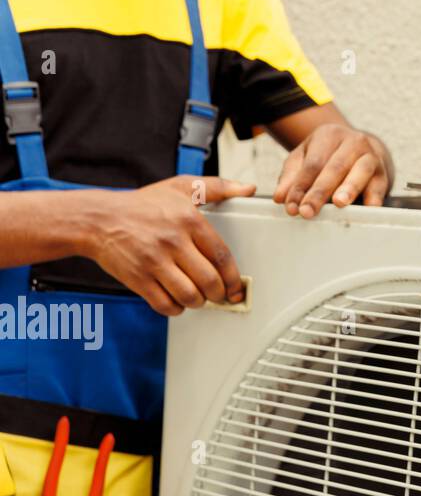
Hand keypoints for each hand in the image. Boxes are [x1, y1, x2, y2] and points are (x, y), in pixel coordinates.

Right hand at [86, 176, 254, 316]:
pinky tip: (178, 301)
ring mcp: (154, 262)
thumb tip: (247, 189)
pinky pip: (164, 304)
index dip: (233, 277)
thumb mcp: (182, 187)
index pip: (221, 256)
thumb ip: (218, 187)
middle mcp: (173, 242)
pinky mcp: (137, 278)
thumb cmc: (143, 204)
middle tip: (219, 295)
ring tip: (199, 297)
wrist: (98, 219)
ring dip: (199, 302)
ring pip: (188, 295)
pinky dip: (176, 309)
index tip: (237, 287)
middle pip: (208, 280)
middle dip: (218, 294)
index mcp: (189, 221)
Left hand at [273, 123, 390, 218]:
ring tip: (338, 203)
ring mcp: (371, 156)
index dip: (300, 185)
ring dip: (349, 188)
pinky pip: (380, 186)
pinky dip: (374, 199)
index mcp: (330, 135)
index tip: (290, 206)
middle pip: (335, 167)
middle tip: (307, 212)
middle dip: (319, 192)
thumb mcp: (305, 157)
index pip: (313, 163)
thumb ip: (291, 176)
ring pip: (361, 171)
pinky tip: (367, 209)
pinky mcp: (383, 173)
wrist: (362, 148)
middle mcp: (354, 142)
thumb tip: (281, 198)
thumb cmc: (328, 156)